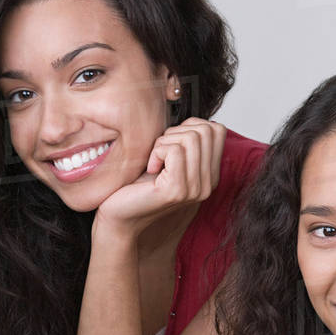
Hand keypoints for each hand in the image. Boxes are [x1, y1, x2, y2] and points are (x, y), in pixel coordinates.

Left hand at [95, 118, 226, 237]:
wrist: (118, 215)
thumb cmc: (137, 184)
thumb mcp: (168, 158)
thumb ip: (186, 142)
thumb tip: (193, 119)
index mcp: (209, 174)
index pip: (217, 130)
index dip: (190, 126)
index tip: (170, 144)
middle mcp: (207, 183)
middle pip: (206, 130)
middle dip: (177, 132)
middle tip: (159, 152)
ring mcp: (195, 189)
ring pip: (191, 138)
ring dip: (165, 142)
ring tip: (154, 161)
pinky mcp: (177, 190)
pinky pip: (174, 150)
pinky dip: (156, 152)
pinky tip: (150, 168)